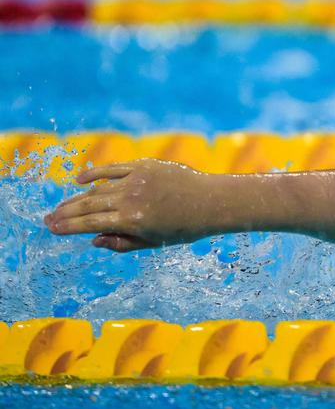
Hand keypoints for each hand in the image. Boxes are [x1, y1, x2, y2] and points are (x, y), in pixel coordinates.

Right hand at [44, 159, 214, 251]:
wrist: (212, 201)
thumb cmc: (185, 227)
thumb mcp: (154, 242)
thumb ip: (122, 243)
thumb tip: (93, 240)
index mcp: (131, 221)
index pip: (90, 224)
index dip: (68, 226)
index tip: (52, 228)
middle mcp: (130, 199)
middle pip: (88, 205)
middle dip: (65, 213)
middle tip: (48, 218)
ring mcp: (136, 180)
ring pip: (97, 188)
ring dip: (76, 197)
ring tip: (61, 206)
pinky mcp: (144, 166)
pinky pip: (113, 168)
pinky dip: (94, 173)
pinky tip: (79, 180)